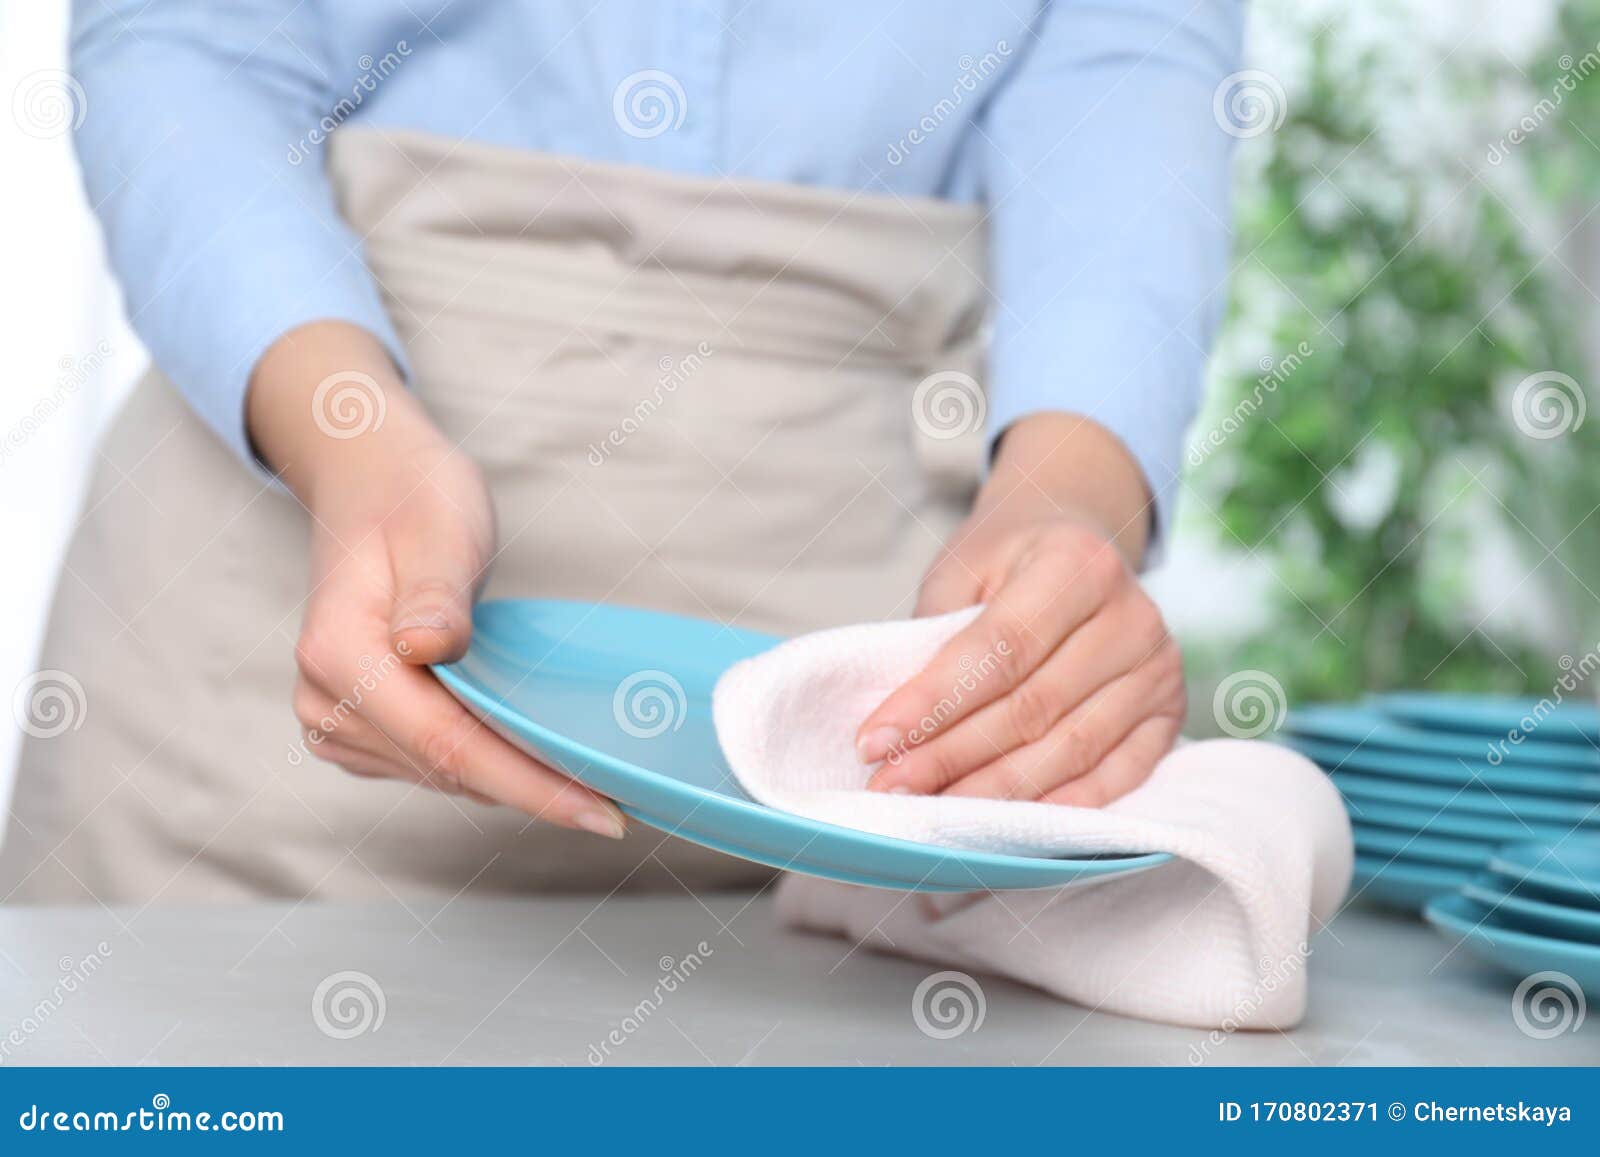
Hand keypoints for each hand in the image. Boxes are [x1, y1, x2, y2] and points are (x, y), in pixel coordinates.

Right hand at [248, 322, 626, 837]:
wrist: (373, 489)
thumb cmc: (416, 502)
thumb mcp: (441, 529)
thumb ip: (437, 592)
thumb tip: (428, 647)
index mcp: (338, 652)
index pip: (446, 743)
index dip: (527, 784)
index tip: (599, 815)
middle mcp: (325, 698)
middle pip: (447, 769)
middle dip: (534, 791)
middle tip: (620, 806)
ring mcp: (335, 719)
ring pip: (441, 776)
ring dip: (514, 784)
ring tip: (590, 789)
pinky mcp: (356, 728)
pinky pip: (432, 766)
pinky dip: (487, 767)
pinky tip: (535, 759)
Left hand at [855, 413, 1183, 805]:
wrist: (1077, 551)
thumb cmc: (1009, 563)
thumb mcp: (963, 569)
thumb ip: (936, 636)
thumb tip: (896, 728)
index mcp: (1077, 562)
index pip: (999, 648)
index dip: (934, 702)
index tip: (875, 741)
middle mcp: (1132, 616)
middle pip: (1032, 706)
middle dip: (951, 755)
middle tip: (890, 785)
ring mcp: (1159, 670)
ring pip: (1069, 748)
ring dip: (994, 790)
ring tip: (931, 807)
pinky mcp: (1169, 716)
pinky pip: (1115, 776)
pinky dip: (1059, 806)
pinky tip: (1008, 824)